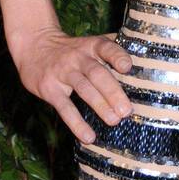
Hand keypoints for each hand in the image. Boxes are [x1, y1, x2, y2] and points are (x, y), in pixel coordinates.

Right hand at [12, 25, 132, 142]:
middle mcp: (79, 57)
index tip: (128, 67)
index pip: (107, 48)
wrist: (34, 46)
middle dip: (113, 92)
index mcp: (92, 45)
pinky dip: (76, 123)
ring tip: (114, 121)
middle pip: (98, 74)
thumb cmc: (71, 49)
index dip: (118, 56)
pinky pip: (65, 107)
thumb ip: (112, 48)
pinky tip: (88, 137)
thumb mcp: (90, 42)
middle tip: (127, 110)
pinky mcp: (49, 89)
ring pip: (84, 89)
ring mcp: (63, 73)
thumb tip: (143, 55)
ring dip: (100, 106)